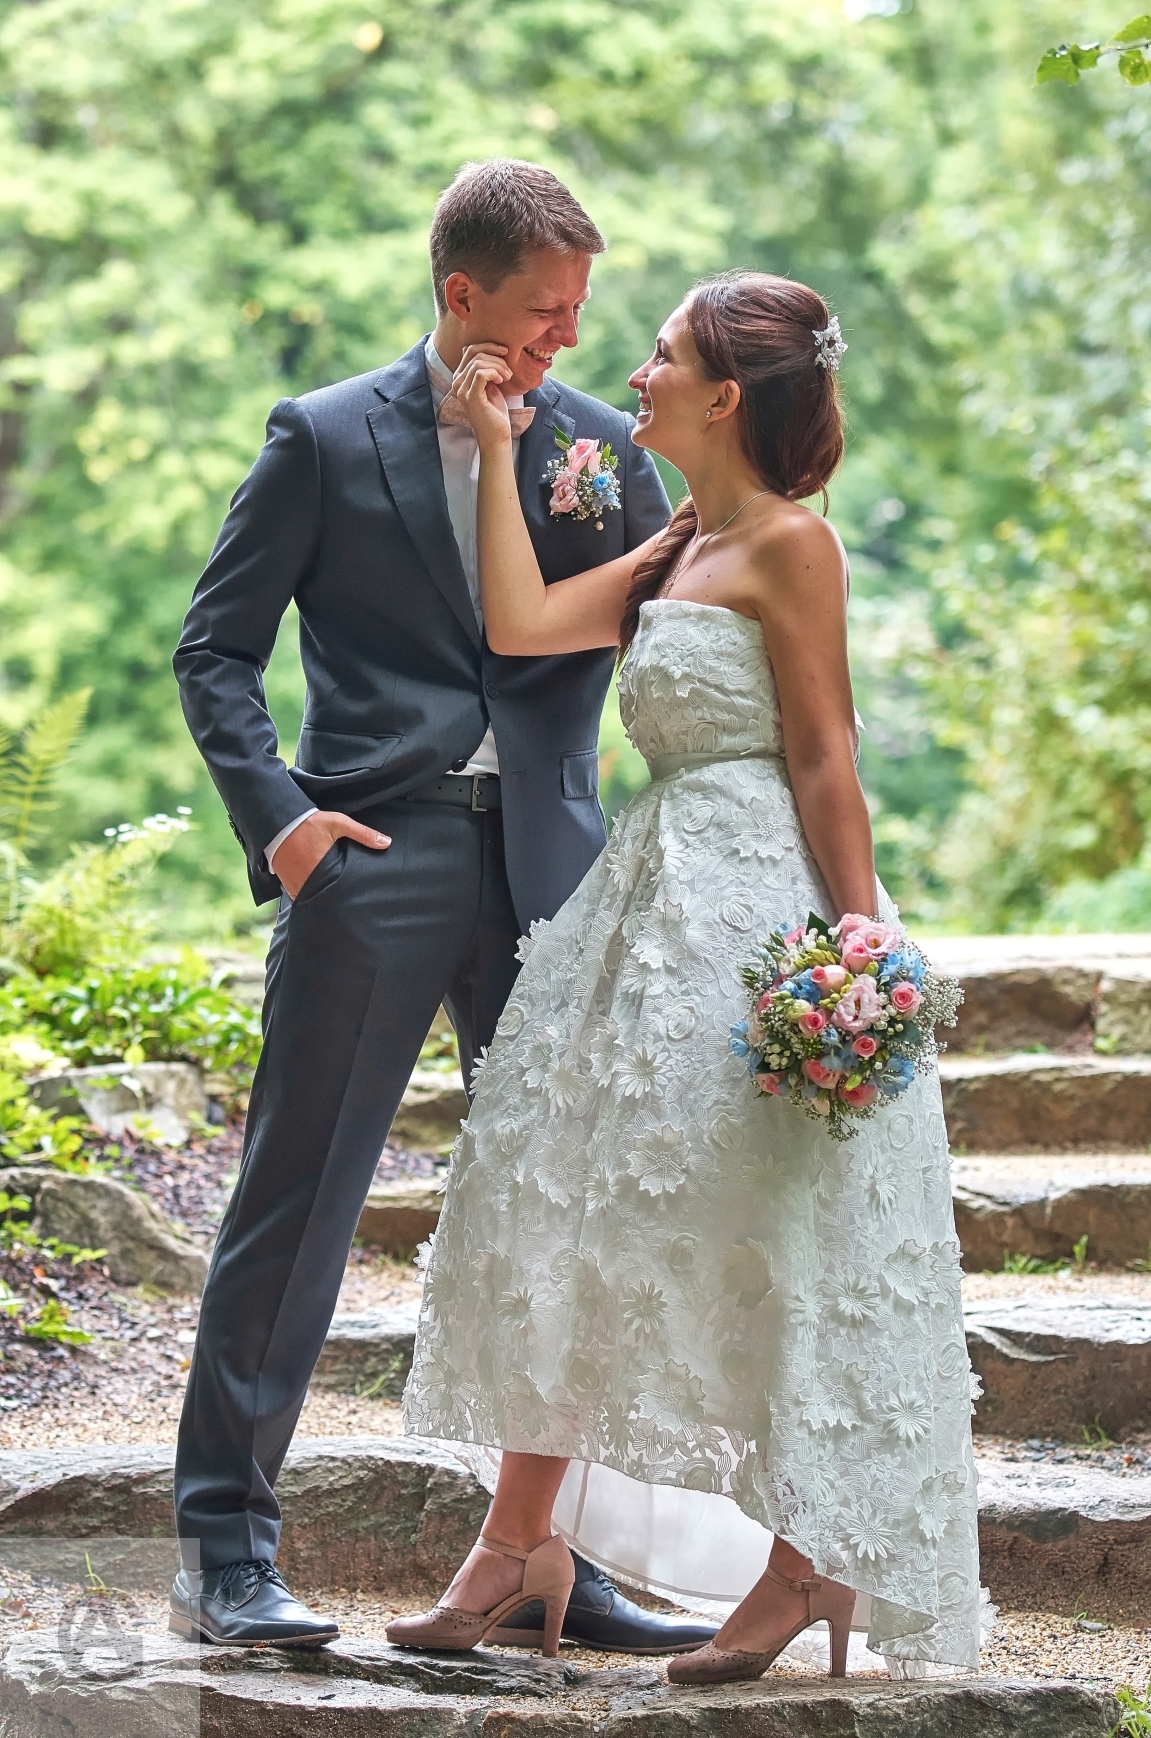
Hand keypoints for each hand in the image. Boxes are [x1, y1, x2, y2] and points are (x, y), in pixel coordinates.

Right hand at [271, 810, 389, 898]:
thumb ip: (363, 833)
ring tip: (333, 901)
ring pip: (312, 898)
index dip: (348, 896)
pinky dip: (307, 895)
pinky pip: (300, 896)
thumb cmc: (309, 823)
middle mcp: (309, 881)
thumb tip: (387, 843)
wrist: (278, 822)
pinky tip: (316, 894)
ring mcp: (296, 885)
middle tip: (347, 902)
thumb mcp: (338, 824)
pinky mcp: (287, 884)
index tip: (356, 898)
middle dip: (336, 900)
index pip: (340, 890)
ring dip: (321, 898)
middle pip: (326, 897)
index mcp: (324, 869)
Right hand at [452, 344, 513, 449]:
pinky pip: (481, 373)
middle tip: (508, 371)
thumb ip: (486, 369)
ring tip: (507, 377)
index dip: (489, 346)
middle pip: (474, 353)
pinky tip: (501, 381)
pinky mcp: (471, 397)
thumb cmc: (495, 412)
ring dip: (498, 366)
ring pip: (479, 362)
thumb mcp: (491, 385)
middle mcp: (457, 382)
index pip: (470, 350)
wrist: (496, 436)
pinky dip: (494, 372)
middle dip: (496, 356)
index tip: (505, 352)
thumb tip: (487, 349)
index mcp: (460, 378)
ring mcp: (462, 390)